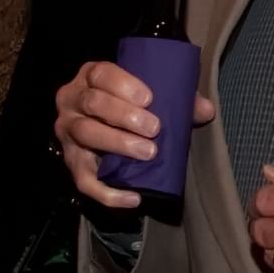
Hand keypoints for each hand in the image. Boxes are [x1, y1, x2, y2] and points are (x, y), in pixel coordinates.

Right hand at [54, 61, 214, 208]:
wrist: (107, 127)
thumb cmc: (133, 106)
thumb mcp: (150, 97)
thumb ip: (178, 99)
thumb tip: (205, 109)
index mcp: (91, 77)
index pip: (101, 73)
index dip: (123, 84)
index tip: (149, 99)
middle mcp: (72, 99)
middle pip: (92, 102)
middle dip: (124, 115)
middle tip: (154, 129)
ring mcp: (68, 130)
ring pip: (86, 133)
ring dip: (118, 143)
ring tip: (148, 153)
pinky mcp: (71, 162)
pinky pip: (83, 180)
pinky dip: (107, 192)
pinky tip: (133, 198)